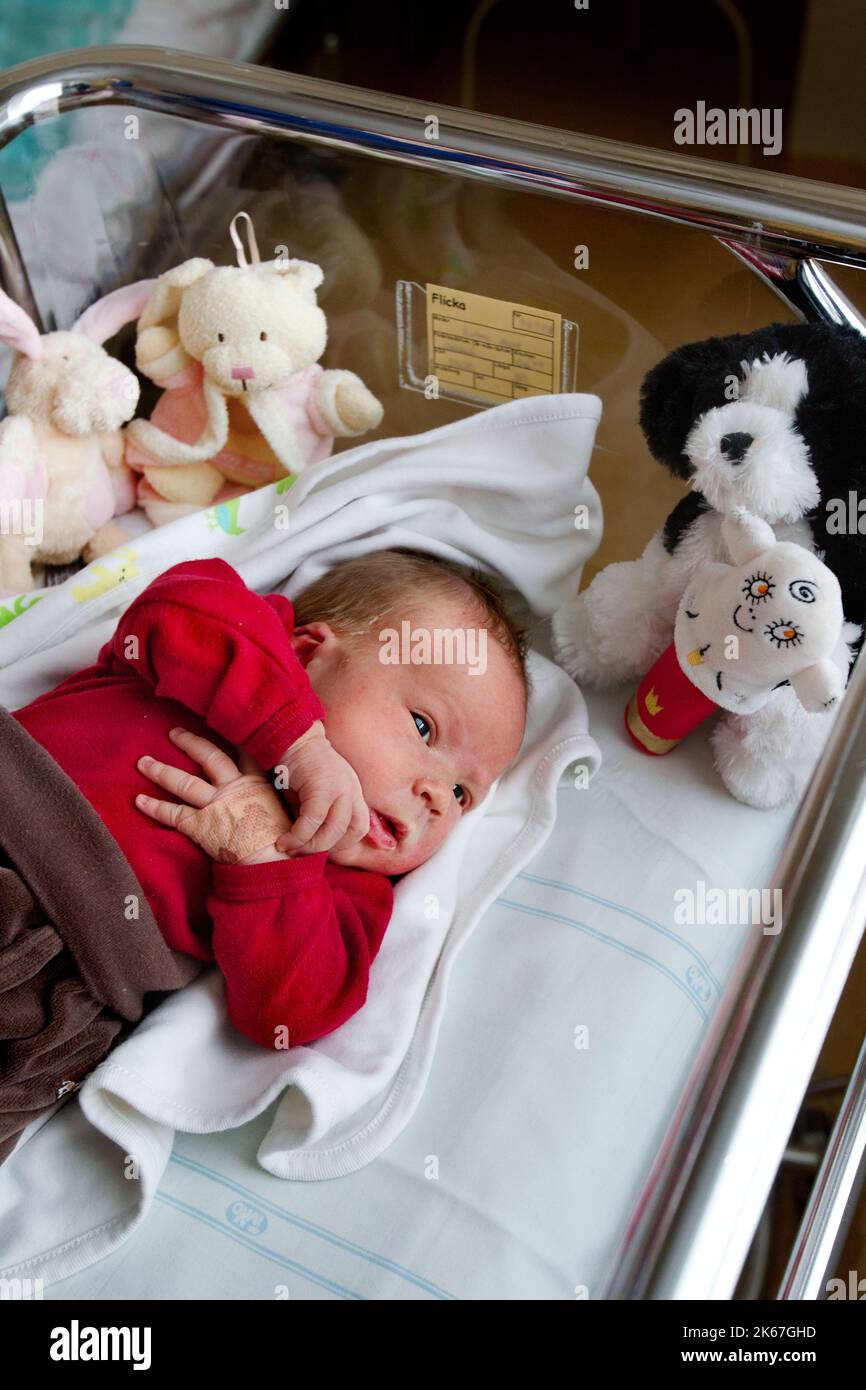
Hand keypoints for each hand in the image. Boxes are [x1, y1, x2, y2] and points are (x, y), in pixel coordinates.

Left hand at [135, 728, 293, 864]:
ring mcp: (215, 805)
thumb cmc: (280, 842)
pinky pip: (173, 813)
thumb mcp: (283, 811)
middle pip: (208, 757)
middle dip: (189, 742)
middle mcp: (232, 788)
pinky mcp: (201, 825)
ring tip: (143, 762)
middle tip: (173, 733)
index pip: (243, 753)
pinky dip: (155, 807)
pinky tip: (139, 801)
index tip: (220, 725)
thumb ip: (270, 798)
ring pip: (184, 782)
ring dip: (161, 771)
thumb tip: (271, 796)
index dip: (231, 738)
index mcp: (255, 783)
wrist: (269, 861)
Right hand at [274, 720, 369, 854]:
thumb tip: (307, 844)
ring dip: (310, 846)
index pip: (360, 827)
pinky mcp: (322, 786)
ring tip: (290, 848)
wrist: (289, 738)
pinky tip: (284, 840)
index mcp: (353, 792)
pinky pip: (313, 821)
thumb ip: (319, 814)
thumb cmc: (297, 768)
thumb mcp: (316, 792)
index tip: (319, 849)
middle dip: (325, 849)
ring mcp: (340, 787)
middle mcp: (352, 790)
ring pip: (333, 830)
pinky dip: (298, 836)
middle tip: (302, 853)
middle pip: (351, 832)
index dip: (342, 844)